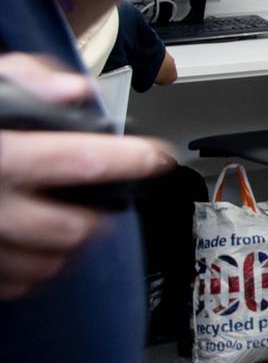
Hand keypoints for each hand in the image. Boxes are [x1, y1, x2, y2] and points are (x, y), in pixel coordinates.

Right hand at [0, 55, 173, 299]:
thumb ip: (27, 78)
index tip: (157, 157)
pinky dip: (30, 268)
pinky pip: (14, 285)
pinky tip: (27, 243)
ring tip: (67, 220)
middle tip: (103, 196)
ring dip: (66, 245)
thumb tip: (73, 92)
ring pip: (48, 263)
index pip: (84, 161)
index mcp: (0, 156)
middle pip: (74, 228)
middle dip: (96, 213)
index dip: (132, 159)